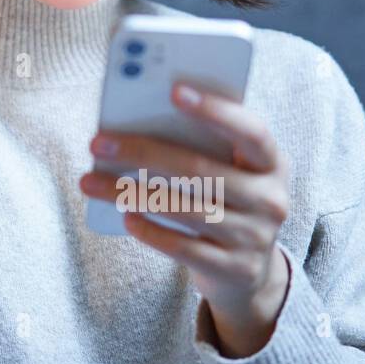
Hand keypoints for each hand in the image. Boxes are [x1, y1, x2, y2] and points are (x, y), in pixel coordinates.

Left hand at [79, 81, 291, 357]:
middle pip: (201, 171)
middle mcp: (271, 199)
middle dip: (143, 152)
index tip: (174, 90)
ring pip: (186, 209)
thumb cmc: (226, 201)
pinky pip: (184, 248)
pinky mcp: (235, 270)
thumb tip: (137, 118)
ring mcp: (256, 238)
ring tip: (92, 181)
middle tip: (98, 142)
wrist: (250, 272)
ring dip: (131, 193)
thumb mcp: (230, 171)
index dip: (216, 111)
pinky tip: (125, 215)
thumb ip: (202, 145)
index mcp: (272, 162)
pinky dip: (151, 230)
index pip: (251, 130)